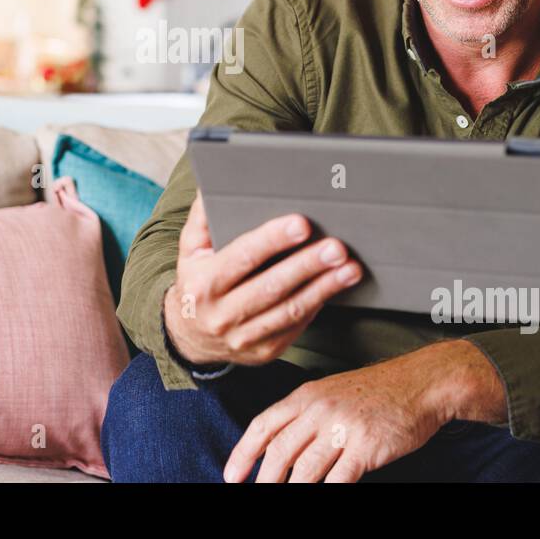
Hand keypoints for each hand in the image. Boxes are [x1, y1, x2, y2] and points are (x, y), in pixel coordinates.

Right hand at [162, 191, 362, 366]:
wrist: (189, 337)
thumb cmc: (196, 281)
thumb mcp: (190, 250)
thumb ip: (203, 219)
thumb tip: (214, 187)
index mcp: (204, 284)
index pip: (242, 257)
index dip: (273, 240)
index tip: (301, 224)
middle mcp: (222, 314)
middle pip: (272, 286)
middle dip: (307, 265)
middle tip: (337, 247)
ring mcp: (244, 338)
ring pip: (290, 310)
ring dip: (324, 288)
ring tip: (349, 268)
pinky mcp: (264, 351)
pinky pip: (296, 326)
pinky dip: (318, 304)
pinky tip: (335, 287)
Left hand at [223, 339, 506, 482]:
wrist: (420, 384)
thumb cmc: (377, 390)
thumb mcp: (331, 392)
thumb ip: (304, 415)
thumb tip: (276, 446)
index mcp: (307, 395)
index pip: (264, 425)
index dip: (243, 453)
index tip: (231, 475)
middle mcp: (320, 409)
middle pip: (280, 451)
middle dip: (264, 480)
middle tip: (258, 494)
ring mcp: (343, 427)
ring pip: (305, 469)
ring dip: (293, 490)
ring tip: (289, 498)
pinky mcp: (366, 446)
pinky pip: (339, 478)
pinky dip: (327, 492)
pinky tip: (323, 496)